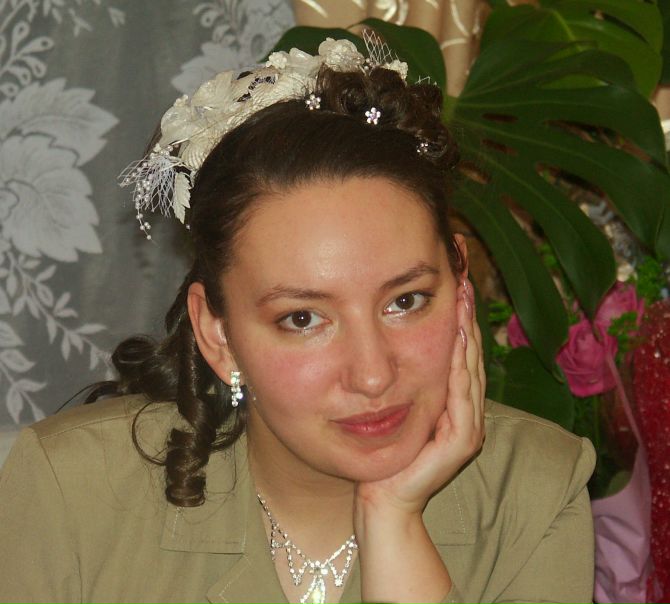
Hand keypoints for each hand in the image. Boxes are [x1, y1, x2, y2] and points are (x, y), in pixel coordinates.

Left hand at [356, 278, 485, 513]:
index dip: (459, 319)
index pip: (459, 353)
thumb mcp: (396, 410)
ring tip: (465, 299)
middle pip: (470, 355)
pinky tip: (456, 340)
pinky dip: (460, 366)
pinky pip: (461, 396)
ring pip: (470, 369)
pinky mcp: (461, 442)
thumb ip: (404, 384)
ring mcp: (468, 428)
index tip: (456, 285)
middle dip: (468, 316)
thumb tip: (390, 345)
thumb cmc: (385, 456)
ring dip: (467, 333)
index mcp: (454, 404)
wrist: (384, 500)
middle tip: (466, 279)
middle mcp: (467, 412)